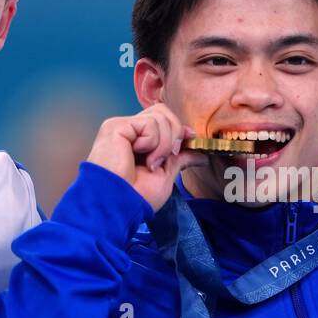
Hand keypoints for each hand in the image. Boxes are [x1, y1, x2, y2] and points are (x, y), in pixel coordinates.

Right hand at [86, 103, 207, 210]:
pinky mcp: (116, 127)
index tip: (190, 140)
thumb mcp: (165, 175)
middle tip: (167, 157)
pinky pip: (149, 124)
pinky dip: (152, 142)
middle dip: (175, 134)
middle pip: (163, 112)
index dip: (179, 128)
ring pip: (160, 117)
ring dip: (163, 145)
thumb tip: (201, 156)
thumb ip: (180, 159)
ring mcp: (123, 127)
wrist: (120, 205)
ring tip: (150, 163)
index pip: (164, 120)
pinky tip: (139, 156)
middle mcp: (130, 131)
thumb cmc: (137, 196)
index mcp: (140, 140)